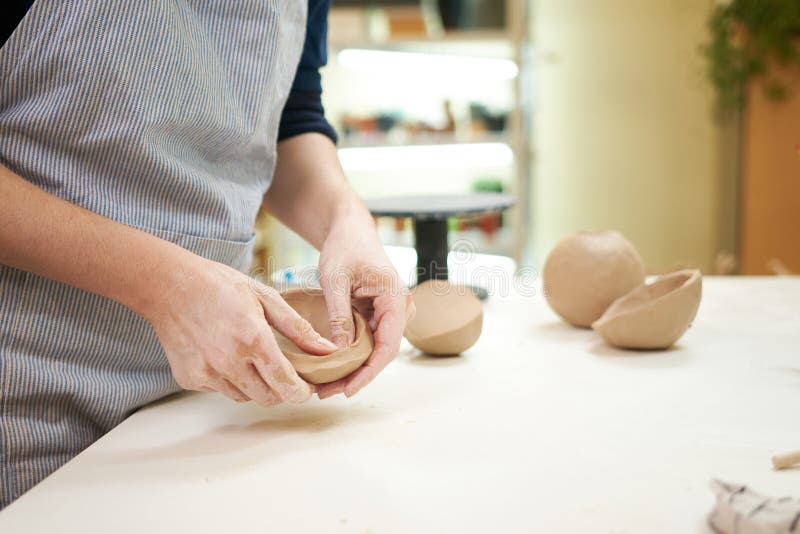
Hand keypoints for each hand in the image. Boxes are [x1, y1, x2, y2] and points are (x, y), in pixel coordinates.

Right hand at [144, 256, 337, 405]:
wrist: (169, 286)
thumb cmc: (220, 286)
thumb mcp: (265, 298)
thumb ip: (298, 328)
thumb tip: (327, 349)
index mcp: (252, 339)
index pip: (286, 385)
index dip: (302, 392)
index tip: (308, 387)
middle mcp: (229, 361)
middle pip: (269, 398)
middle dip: (282, 390)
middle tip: (284, 373)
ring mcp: (207, 373)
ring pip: (245, 397)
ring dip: (256, 385)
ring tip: (252, 359)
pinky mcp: (190, 379)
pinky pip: (221, 390)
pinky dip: (231, 380)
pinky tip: (226, 356)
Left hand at [315, 215, 414, 398]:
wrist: (350, 232)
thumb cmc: (345, 248)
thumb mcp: (335, 279)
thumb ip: (339, 314)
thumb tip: (340, 352)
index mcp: (396, 298)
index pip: (388, 346)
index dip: (369, 372)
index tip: (349, 389)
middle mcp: (400, 309)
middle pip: (382, 353)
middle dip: (356, 376)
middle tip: (326, 393)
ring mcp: (391, 314)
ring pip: (374, 351)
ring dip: (352, 369)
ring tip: (324, 386)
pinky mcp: (379, 316)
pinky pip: (368, 342)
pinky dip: (351, 356)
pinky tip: (331, 368)